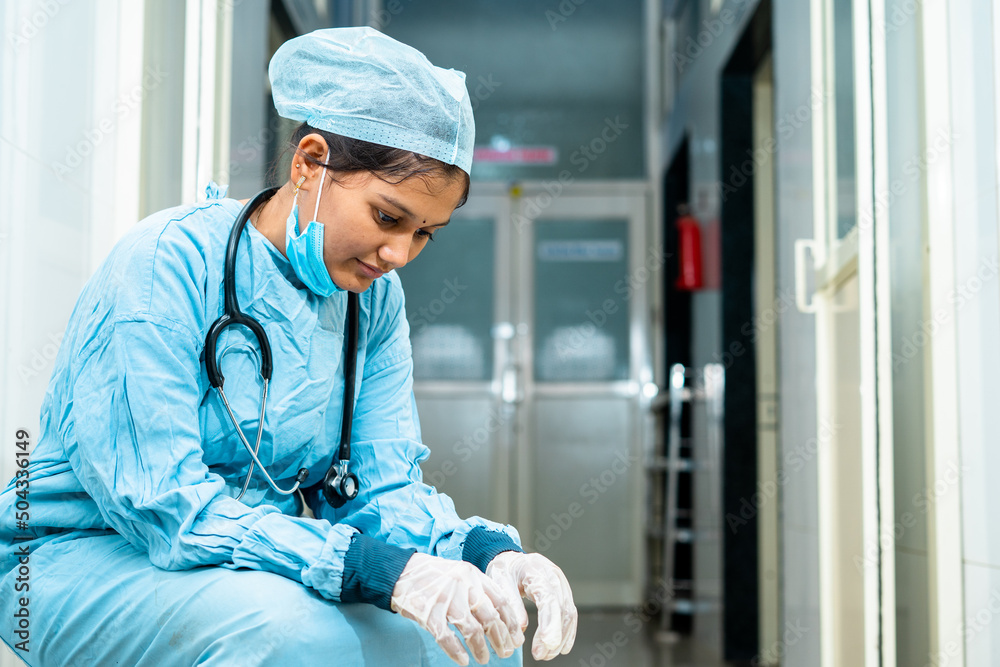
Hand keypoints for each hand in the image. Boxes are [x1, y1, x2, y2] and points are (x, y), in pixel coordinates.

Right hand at [390, 553, 524, 664]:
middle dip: (500, 639)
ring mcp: (446, 599)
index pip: (500, 601)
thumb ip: (478, 590)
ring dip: (480, 648)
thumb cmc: (433, 577)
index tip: (516, 638)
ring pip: (471, 629)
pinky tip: (463, 660)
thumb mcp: (460, 574)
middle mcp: (463, 585)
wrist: (401, 572)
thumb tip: (499, 617)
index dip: (510, 623)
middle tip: (505, 652)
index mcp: (473, 575)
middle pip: (490, 617)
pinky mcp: (429, 613)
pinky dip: (456, 651)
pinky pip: (446, 637)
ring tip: (484, 658)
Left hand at [486, 551, 577, 660]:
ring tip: (547, 654)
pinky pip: (570, 613)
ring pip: (569, 613)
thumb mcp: (500, 580)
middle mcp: (554, 576)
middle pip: (562, 608)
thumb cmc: (505, 568)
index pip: (549, 598)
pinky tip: (562, 647)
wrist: (513, 559)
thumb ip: (511, 601)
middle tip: (541, 654)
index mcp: (537, 570)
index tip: (546, 643)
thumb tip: (522, 627)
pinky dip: (567, 632)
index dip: (550, 623)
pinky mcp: (563, 592)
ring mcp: (561, 584)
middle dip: (554, 635)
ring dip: (561, 637)